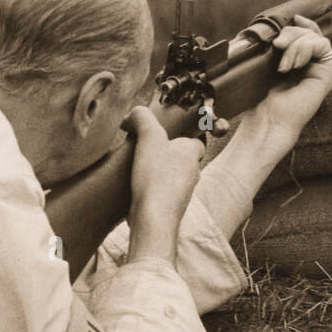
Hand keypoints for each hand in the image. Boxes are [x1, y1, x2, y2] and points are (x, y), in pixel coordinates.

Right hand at [125, 105, 202, 263]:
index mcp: (192, 153)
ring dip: (157, 170)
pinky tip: (135, 185)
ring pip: (172, 175)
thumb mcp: (148, 137)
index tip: (166, 132)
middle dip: (166, 152)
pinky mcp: (170, 207)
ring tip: (137, 166)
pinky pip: (162, 191)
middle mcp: (192, 173)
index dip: (183, 133)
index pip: (197, 139)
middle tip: (145, 147)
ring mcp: (182, 192)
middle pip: (182, 157)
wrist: (153, 218)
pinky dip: (151, 187)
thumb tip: (134, 113)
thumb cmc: (156, 177)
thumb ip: (142, 118)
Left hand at [249, 14, 331, 136]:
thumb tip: (289, 22)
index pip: (308, 34)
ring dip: (297, 44)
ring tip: (283, 64)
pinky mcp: (326, 76)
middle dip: (293, 33)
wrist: (268, 119)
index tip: (293, 18)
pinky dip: (306, 49)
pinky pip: (323, 46)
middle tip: (277, 45)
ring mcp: (320, 71)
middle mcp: (311, 66)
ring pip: (317, 38)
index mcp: (298, 63)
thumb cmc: (262, 97)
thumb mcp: (267, 62)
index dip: (302, 24)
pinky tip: (293, 64)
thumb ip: (280, 44)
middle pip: (310, 33)